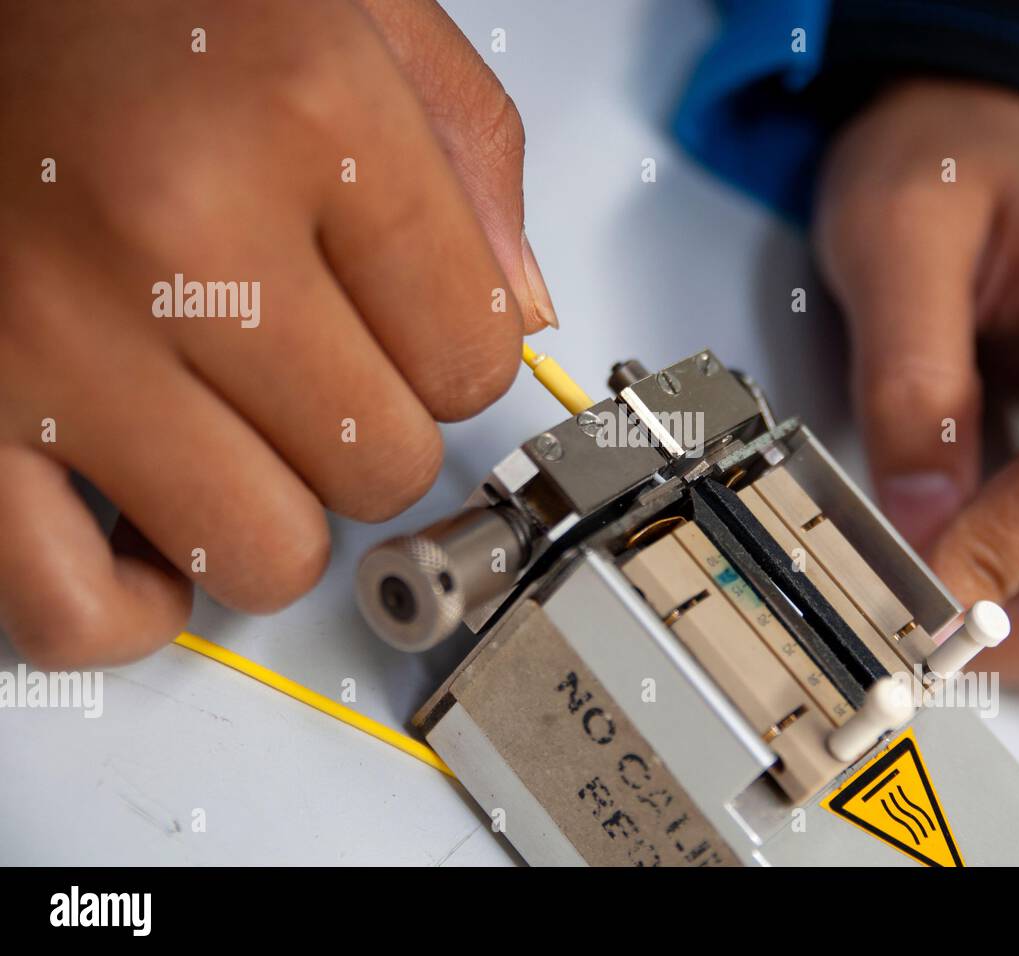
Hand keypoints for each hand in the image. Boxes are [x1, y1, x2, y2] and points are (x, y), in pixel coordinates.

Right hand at [0, 0, 551, 666]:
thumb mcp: (360, 9)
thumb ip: (472, 158)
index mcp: (308, 116)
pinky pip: (71, 611)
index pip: (474, 358)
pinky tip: (161, 535)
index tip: (414, 320)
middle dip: (377, 428)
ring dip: (280, 511)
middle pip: (382, 468)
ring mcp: (55, 339)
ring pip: (265, 554)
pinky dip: (137, 609)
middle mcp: (179, 234)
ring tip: (241, 428)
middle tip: (323, 358)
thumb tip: (524, 316)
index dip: (458, 354)